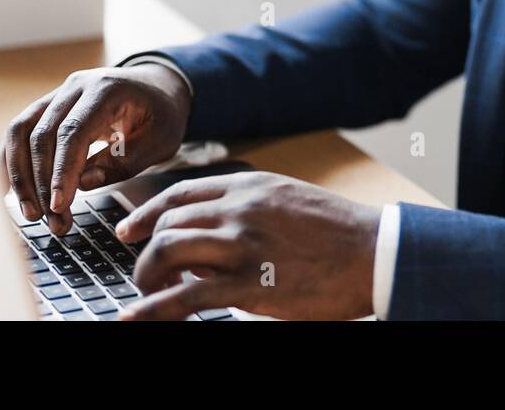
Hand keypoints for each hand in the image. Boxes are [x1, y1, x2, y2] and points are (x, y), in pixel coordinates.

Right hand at [0, 63, 190, 233]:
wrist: (159, 86)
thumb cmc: (163, 114)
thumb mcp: (160, 141)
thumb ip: (124, 163)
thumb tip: (82, 184)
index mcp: (107, 90)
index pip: (73, 132)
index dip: (61, 171)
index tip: (58, 206)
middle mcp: (76, 86)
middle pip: (42, 133)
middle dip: (41, 182)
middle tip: (52, 221)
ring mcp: (59, 93)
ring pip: (21, 130)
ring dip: (20, 174)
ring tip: (31, 213)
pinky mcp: (48, 106)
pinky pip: (20, 131)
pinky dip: (11, 161)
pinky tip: (11, 192)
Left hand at [115, 171, 381, 320]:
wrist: (375, 253)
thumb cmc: (338, 233)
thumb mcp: (288, 204)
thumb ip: (247, 213)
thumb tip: (206, 241)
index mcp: (251, 188)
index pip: (182, 193)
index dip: (147, 212)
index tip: (129, 229)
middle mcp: (240, 209)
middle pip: (168, 222)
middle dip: (145, 250)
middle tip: (143, 274)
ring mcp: (243, 244)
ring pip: (168, 250)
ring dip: (146, 275)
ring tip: (146, 295)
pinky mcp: (249, 283)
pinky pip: (186, 295)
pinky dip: (153, 308)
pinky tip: (135, 317)